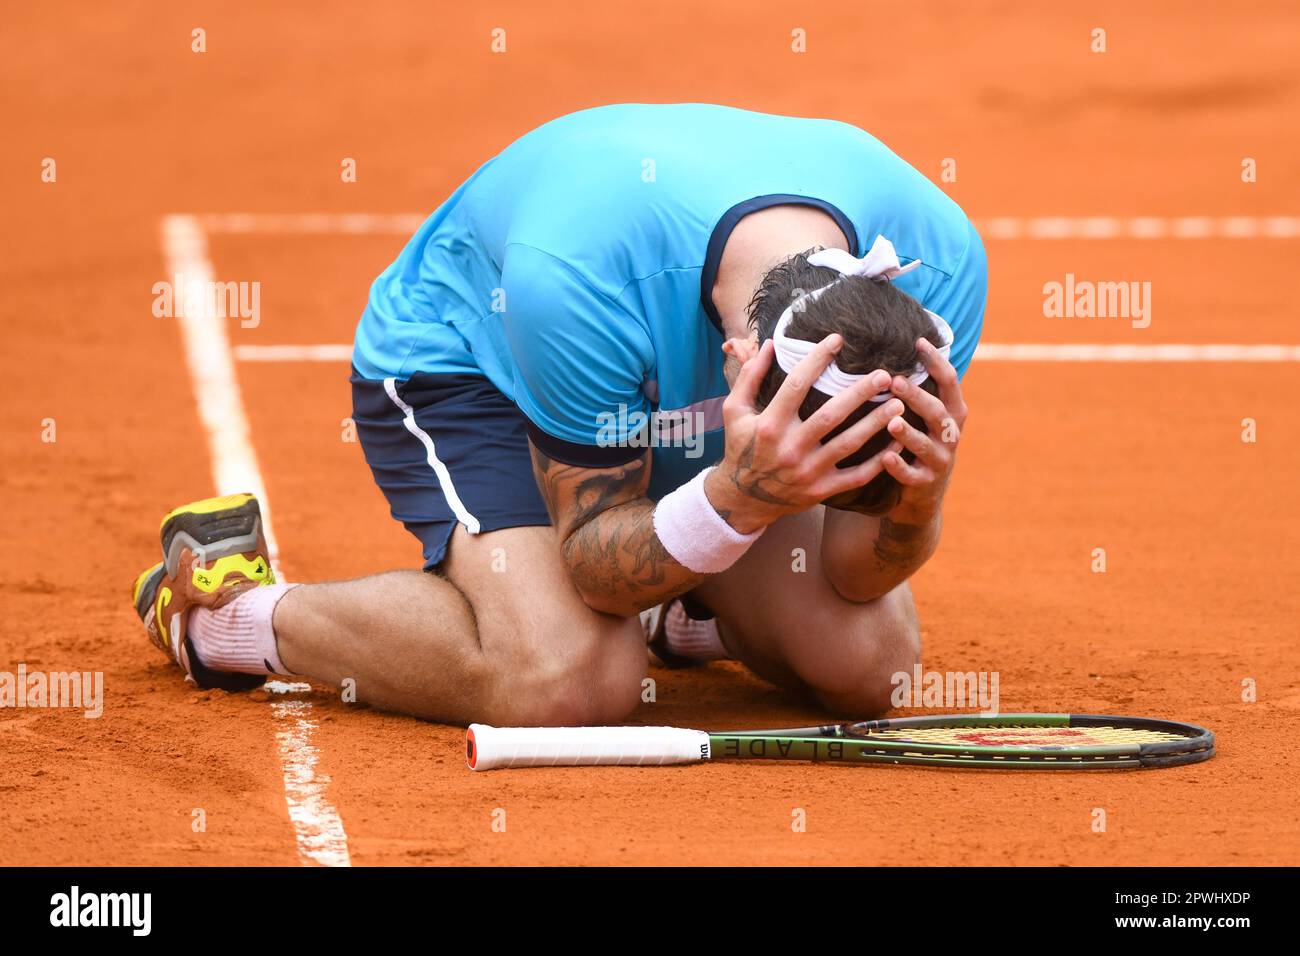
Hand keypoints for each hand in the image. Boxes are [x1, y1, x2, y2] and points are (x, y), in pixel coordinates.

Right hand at [706, 335, 902, 532]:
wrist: (744, 498)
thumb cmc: (740, 448)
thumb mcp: (735, 411)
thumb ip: (750, 377)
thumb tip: (769, 343)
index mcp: (769, 425)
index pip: (796, 385)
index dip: (817, 359)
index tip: (837, 340)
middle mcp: (790, 448)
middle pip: (830, 415)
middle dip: (859, 393)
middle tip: (884, 374)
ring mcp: (808, 472)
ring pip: (848, 445)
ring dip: (875, 423)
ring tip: (898, 404)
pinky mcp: (821, 490)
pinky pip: (856, 476)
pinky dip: (879, 461)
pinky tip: (897, 442)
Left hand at [879, 336, 968, 519]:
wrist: (925, 493)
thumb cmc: (920, 442)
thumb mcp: (927, 417)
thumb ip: (922, 390)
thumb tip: (901, 345)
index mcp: (952, 413)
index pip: (950, 382)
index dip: (936, 362)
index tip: (918, 342)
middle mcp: (951, 434)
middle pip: (937, 411)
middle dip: (917, 396)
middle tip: (895, 381)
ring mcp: (940, 460)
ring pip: (926, 444)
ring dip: (909, 433)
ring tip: (891, 421)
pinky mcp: (926, 483)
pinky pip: (912, 475)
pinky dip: (899, 467)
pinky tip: (886, 457)